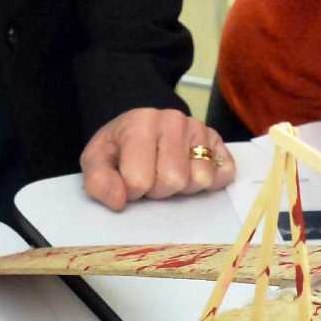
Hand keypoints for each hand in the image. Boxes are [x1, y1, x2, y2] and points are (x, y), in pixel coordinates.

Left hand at [80, 107, 234, 210]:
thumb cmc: (119, 148)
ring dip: (183, 187)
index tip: (127, 181)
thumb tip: (119, 200)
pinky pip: (224, 174)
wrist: (139, 129)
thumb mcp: (96, 161)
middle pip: (173, 180)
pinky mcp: (218, 142)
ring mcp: (199, 129)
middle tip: (150, 179)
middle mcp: (173, 119)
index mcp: (140, 122)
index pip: (139, 180)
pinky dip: (210, 182)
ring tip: (168, 174)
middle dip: (158, 190)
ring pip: (200, 179)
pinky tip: (190, 171)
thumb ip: (98, 181)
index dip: (132, 191)